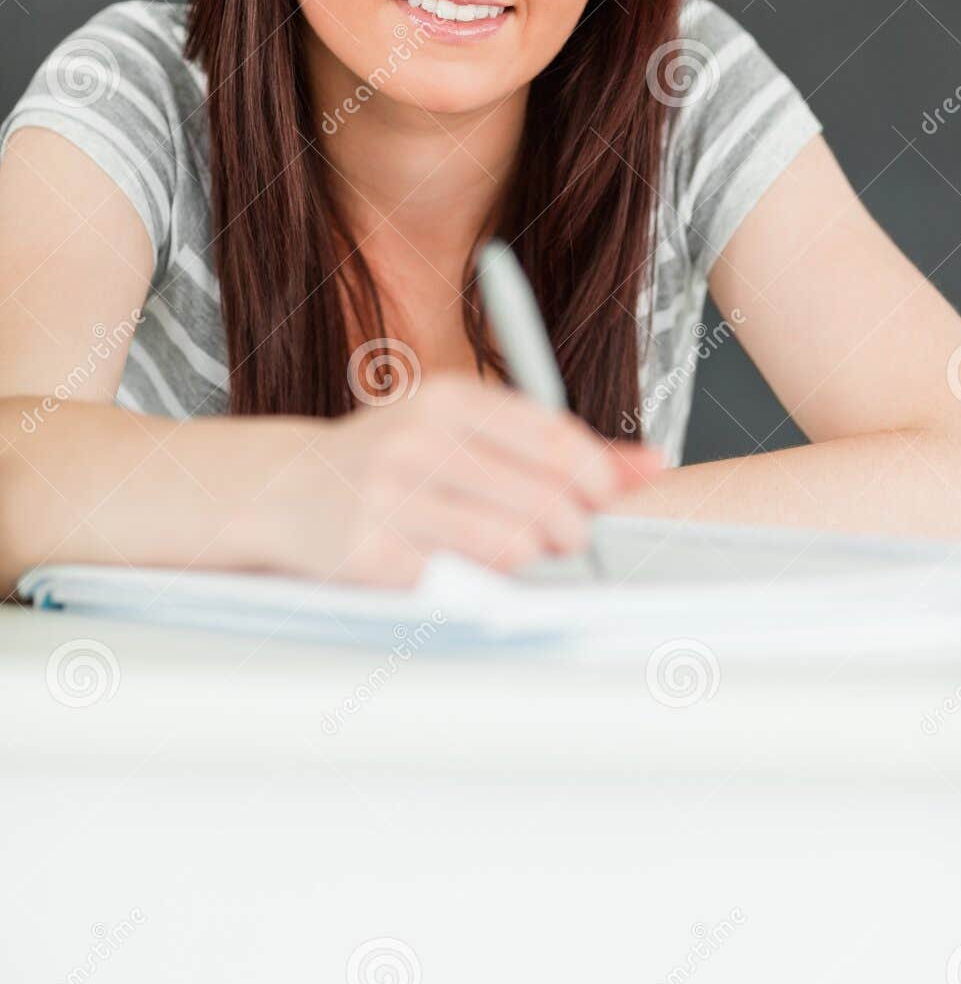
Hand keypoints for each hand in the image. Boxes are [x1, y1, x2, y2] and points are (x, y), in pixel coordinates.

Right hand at [286, 372, 664, 585]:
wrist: (286, 488)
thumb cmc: (397, 460)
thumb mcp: (468, 432)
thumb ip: (558, 448)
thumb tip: (651, 465)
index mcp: (449, 399)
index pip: (555, 440)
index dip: (596, 479)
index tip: (602, 499)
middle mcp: (418, 440)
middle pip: (544, 502)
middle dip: (567, 529)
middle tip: (559, 537)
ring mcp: (390, 498)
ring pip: (511, 548)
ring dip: (522, 559)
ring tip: (503, 548)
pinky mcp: (370, 555)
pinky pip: (460, 584)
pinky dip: (472, 584)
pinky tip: (453, 564)